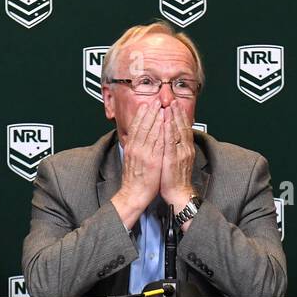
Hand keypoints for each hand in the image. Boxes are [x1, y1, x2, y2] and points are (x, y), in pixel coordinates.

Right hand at [112, 100, 163, 227]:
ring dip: (156, 118)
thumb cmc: (134, 179)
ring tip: (162, 107)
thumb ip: (135, 147)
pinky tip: (166, 124)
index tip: (146, 105)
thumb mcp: (132, 159)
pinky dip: (161, 132)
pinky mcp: (152, 161)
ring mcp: (144, 154)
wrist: (133, 195)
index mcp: (131, 148)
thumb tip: (139, 138)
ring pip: (150, 132)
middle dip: (150, 112)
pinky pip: (157, 143)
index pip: (136, 127)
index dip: (141, 114)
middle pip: (143, 126)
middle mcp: (136, 149)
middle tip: (155, 101)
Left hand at [160, 105, 195, 212]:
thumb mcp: (176, 160)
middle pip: (182, 127)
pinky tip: (166, 121)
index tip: (175, 105)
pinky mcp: (172, 159)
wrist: (178, 194)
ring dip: (174, 117)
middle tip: (173, 100)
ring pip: (178, 131)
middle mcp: (185, 149)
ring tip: (170, 105)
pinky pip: (170, 142)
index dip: (180, 116)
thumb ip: (175, 148)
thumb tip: (170, 138)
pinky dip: (169, 130)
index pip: (183, 128)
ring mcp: (180, 153)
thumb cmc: (174, 179)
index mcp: (185, 149)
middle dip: (177, 113)